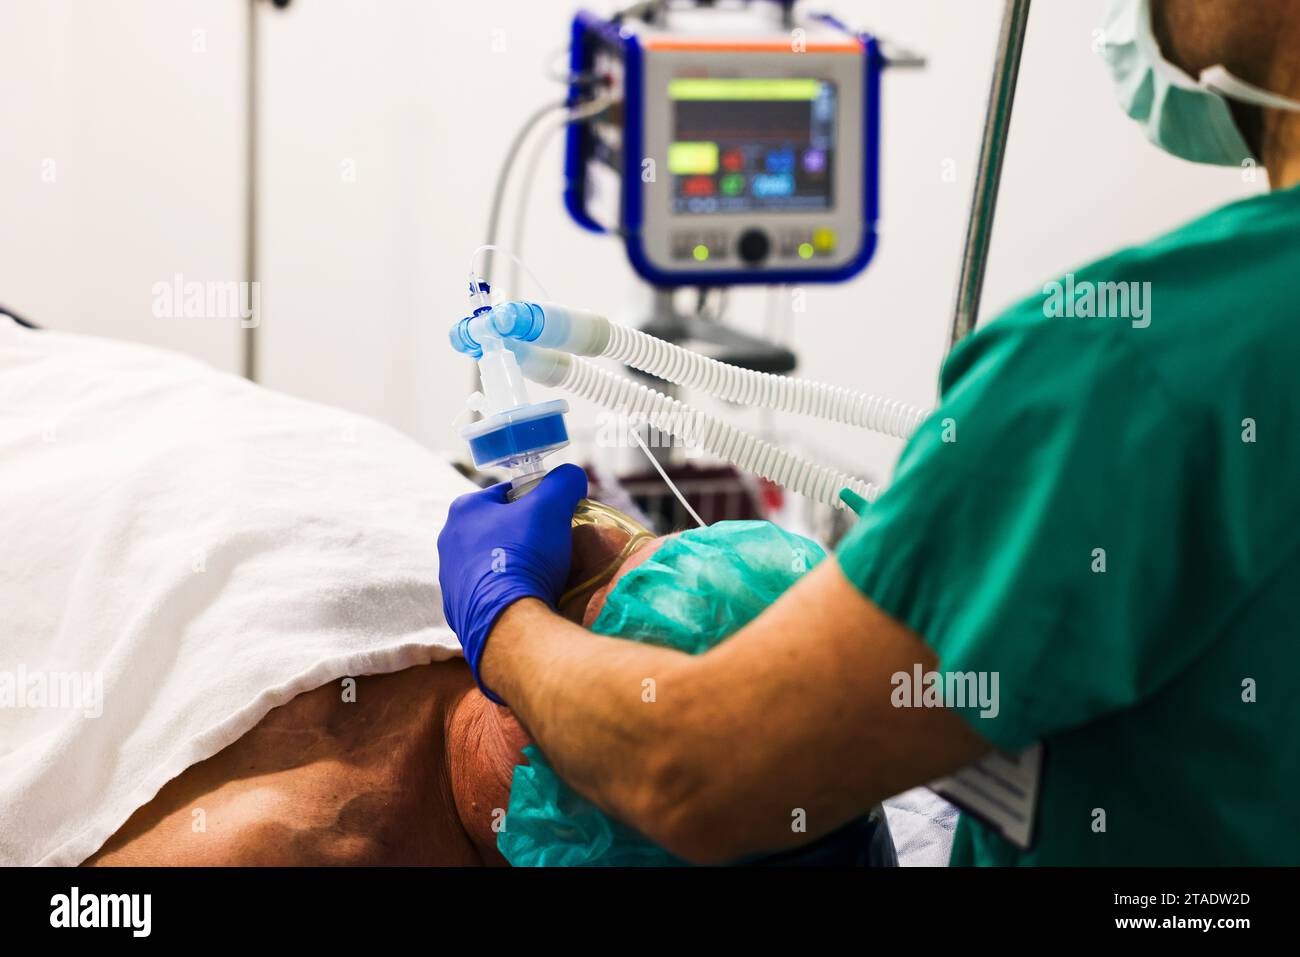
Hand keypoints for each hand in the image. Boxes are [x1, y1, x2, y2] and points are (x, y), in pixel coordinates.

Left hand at [437, 463, 587, 701]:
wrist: (508, 621)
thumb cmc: (525, 555)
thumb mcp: (552, 506)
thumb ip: (563, 482)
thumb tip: (571, 477)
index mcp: (464, 510)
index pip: (507, 494)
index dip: (537, 502)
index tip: (555, 517)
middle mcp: (448, 541)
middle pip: (498, 528)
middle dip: (524, 534)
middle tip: (551, 546)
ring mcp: (449, 578)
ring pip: (491, 560)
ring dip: (513, 563)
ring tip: (540, 575)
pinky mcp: (457, 609)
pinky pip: (487, 591)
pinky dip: (505, 591)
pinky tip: (524, 598)